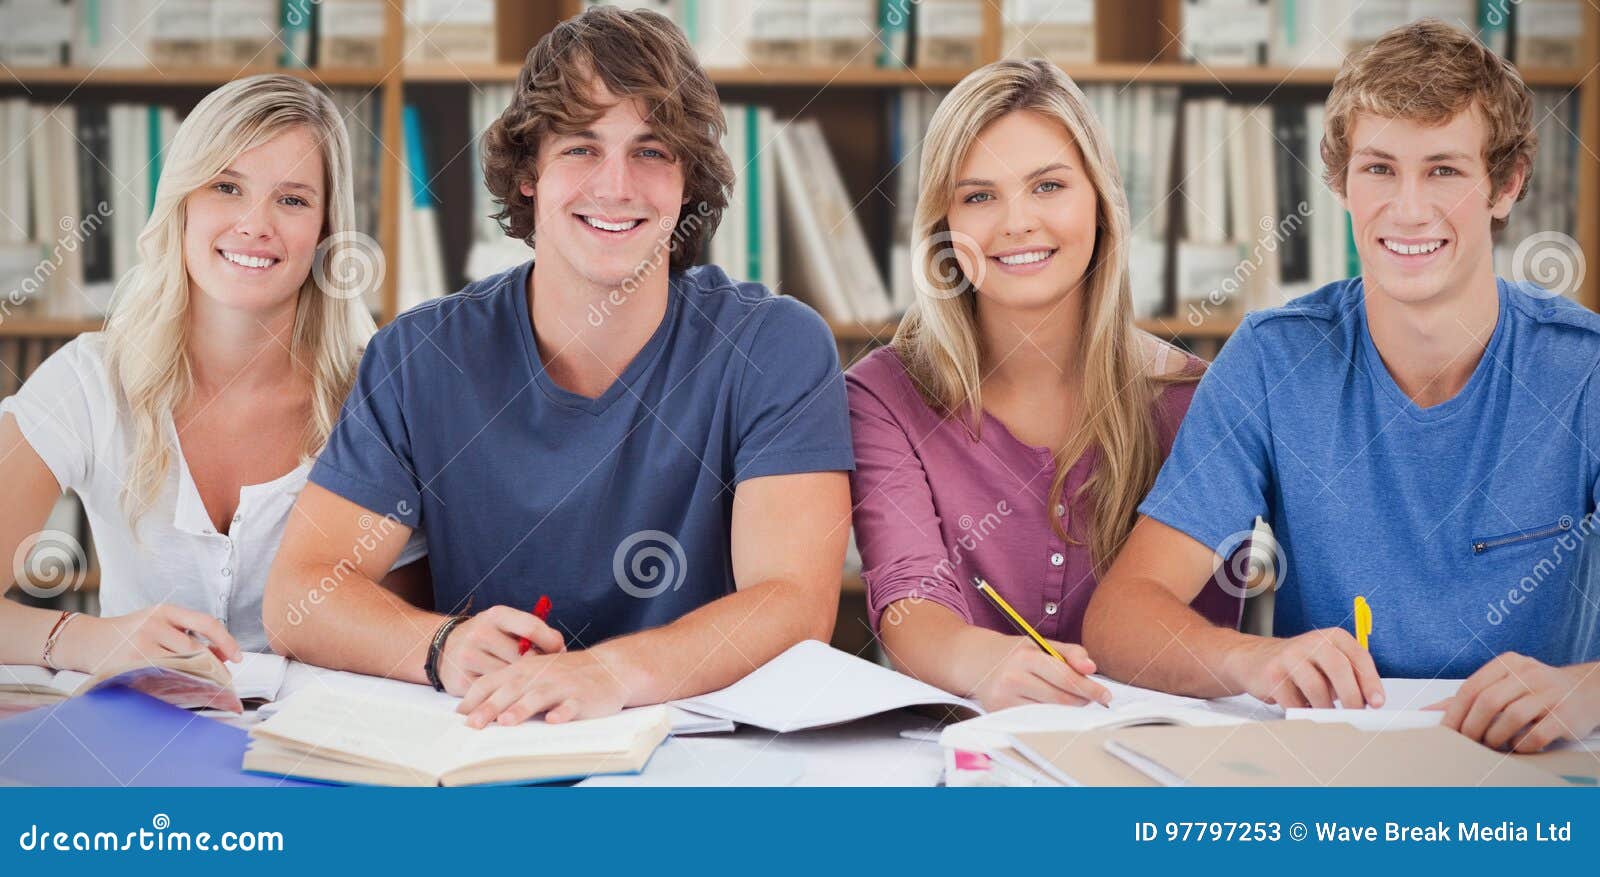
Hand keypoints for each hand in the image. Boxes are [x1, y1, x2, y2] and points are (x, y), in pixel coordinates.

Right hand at [56, 604, 240, 672]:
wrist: (87, 640)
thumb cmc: (129, 633)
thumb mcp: (158, 624)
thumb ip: (186, 635)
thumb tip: (221, 655)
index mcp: (165, 611)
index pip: (206, 623)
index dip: (226, 641)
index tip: (237, 657)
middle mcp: (154, 624)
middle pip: (196, 649)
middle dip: (212, 666)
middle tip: (222, 679)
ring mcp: (141, 644)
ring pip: (181, 665)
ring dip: (195, 677)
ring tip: (201, 684)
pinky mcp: (130, 663)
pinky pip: (160, 677)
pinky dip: (173, 684)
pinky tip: (177, 687)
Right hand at [436, 605, 564, 696]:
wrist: (444, 647)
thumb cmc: (487, 636)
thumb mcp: (505, 624)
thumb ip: (532, 631)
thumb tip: (559, 647)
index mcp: (496, 615)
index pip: (531, 627)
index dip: (551, 642)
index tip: (560, 651)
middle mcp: (480, 634)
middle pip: (523, 657)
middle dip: (539, 667)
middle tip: (547, 672)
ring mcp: (469, 658)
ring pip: (510, 678)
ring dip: (523, 683)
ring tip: (531, 682)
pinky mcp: (462, 681)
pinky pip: (494, 692)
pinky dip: (505, 694)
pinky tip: (511, 693)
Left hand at [458, 649, 628, 727]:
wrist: (608, 667)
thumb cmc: (564, 674)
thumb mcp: (533, 673)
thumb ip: (507, 688)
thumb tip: (473, 711)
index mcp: (523, 669)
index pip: (493, 681)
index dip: (474, 698)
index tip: (459, 718)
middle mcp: (539, 675)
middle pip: (511, 689)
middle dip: (491, 707)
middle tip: (473, 725)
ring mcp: (562, 685)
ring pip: (539, 696)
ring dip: (523, 708)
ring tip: (507, 722)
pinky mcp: (583, 697)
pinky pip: (572, 705)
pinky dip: (563, 712)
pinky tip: (554, 720)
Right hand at [969, 634, 1109, 711]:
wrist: (975, 661)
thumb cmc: (1014, 653)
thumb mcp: (1041, 643)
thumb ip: (1071, 653)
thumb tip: (1091, 668)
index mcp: (1025, 656)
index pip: (1065, 677)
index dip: (1089, 688)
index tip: (1105, 694)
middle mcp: (1013, 678)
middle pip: (1060, 698)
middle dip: (1081, 699)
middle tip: (1091, 696)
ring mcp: (1005, 699)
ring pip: (1050, 712)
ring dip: (1068, 708)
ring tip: (1071, 698)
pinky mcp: (1000, 713)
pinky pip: (1035, 719)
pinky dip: (1050, 715)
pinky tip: (1052, 707)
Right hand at [1222, 628, 1383, 708]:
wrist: (1253, 659)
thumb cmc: (1300, 666)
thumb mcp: (1328, 663)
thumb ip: (1350, 677)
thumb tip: (1369, 703)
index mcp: (1333, 637)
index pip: (1359, 657)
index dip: (1370, 682)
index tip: (1377, 702)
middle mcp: (1312, 641)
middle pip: (1339, 668)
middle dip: (1351, 697)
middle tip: (1355, 714)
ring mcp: (1290, 656)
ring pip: (1317, 688)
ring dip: (1325, 708)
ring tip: (1325, 713)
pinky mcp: (1272, 674)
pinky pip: (1295, 702)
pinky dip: (1303, 711)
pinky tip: (1303, 708)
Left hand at [1436, 653, 1599, 751]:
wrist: (1586, 691)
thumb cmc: (1535, 690)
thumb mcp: (1504, 683)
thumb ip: (1470, 696)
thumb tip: (1429, 711)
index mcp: (1508, 663)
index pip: (1472, 687)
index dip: (1454, 713)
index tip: (1445, 732)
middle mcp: (1529, 673)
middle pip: (1488, 702)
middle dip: (1472, 727)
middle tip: (1467, 742)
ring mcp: (1550, 693)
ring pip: (1511, 717)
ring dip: (1494, 737)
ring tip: (1490, 745)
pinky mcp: (1566, 715)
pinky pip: (1536, 734)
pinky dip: (1520, 745)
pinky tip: (1516, 746)